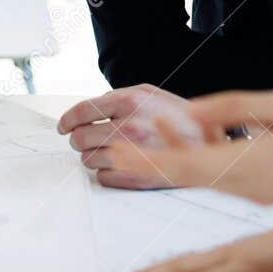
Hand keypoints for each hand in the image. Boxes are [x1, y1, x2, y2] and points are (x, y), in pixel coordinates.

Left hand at [57, 84, 214, 188]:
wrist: (209, 145)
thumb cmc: (179, 118)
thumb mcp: (149, 93)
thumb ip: (116, 97)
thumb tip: (87, 109)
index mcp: (130, 102)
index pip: (82, 112)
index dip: (67, 120)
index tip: (63, 126)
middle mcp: (129, 127)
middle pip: (80, 138)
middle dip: (80, 139)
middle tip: (87, 140)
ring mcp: (133, 155)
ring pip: (88, 160)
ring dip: (93, 156)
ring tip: (110, 152)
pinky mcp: (136, 178)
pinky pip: (102, 177)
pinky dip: (107, 173)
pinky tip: (121, 165)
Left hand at [79, 90, 272, 204]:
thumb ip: (237, 109)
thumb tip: (192, 111)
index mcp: (251, 164)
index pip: (186, 163)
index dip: (146, 157)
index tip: (115, 149)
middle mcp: (247, 185)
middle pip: (183, 173)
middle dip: (143, 161)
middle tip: (106, 151)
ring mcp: (255, 193)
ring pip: (198, 177)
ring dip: (163, 163)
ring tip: (128, 150)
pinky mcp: (263, 192)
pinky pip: (218, 178)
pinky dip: (191, 165)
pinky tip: (176, 152)